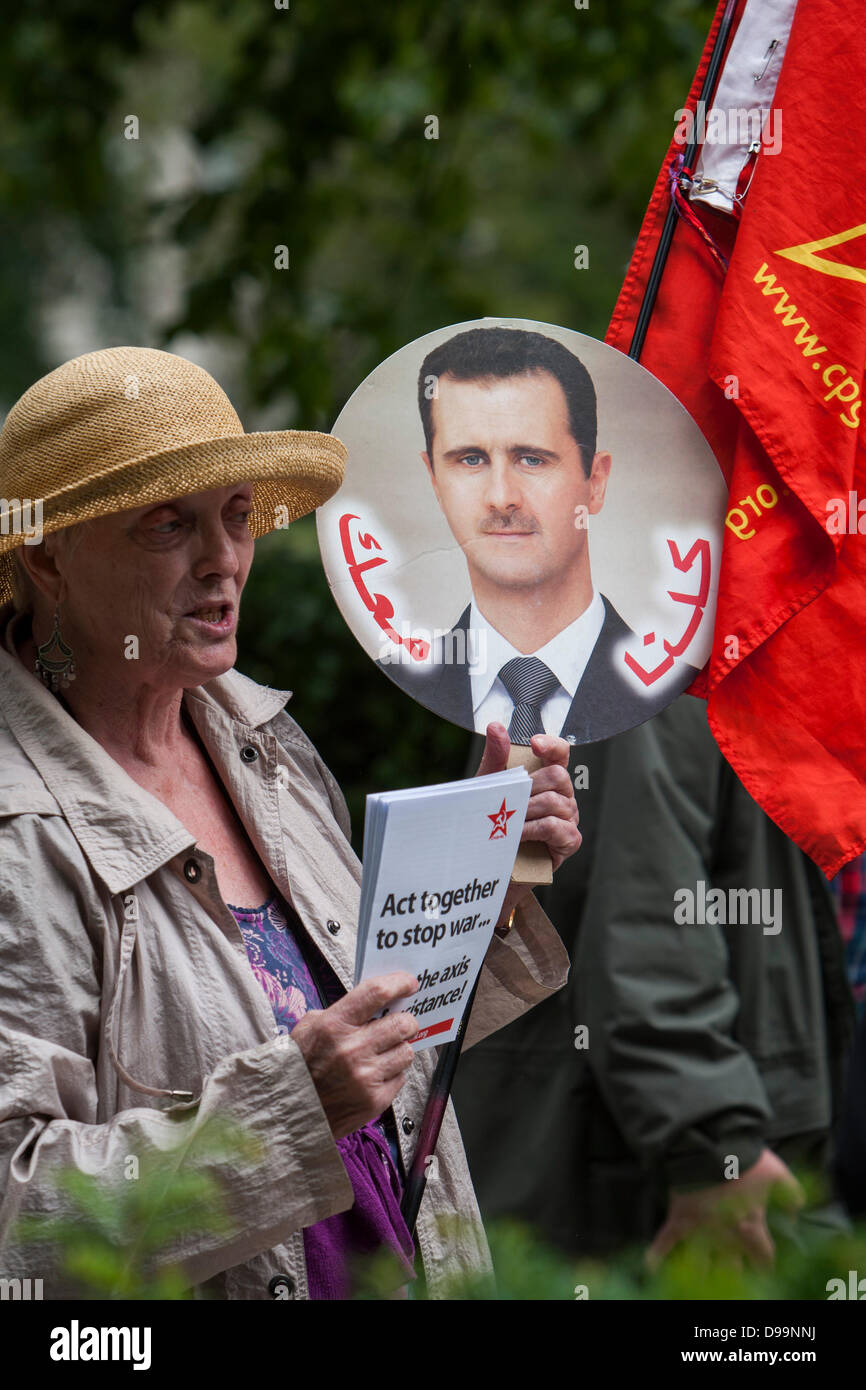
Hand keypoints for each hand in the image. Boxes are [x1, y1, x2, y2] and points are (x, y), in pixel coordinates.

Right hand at [291, 972, 418, 1139]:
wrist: (288, 1112)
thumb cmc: (299, 1066)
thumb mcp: (309, 1028)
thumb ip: (342, 1012)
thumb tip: (376, 1001)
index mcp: (333, 1025)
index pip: (376, 993)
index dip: (398, 984)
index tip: (409, 983)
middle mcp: (351, 1050)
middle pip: (403, 1024)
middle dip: (407, 1021)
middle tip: (402, 1022)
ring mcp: (365, 1077)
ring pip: (407, 1051)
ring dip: (399, 1049)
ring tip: (384, 1052)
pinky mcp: (375, 1100)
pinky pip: (401, 1077)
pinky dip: (393, 1074)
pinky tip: (376, 1074)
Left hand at [476, 722, 581, 924]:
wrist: (488, 867)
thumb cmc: (492, 825)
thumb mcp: (488, 789)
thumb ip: (495, 759)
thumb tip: (497, 727)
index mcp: (547, 779)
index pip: (561, 753)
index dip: (553, 745)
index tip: (534, 744)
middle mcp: (562, 796)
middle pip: (558, 776)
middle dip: (529, 787)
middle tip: (507, 802)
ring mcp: (568, 818)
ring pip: (556, 802)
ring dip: (526, 811)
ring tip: (507, 823)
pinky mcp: (569, 842)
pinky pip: (558, 827)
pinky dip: (534, 829)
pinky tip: (518, 836)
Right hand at [646, 1147, 803, 1270]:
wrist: (710, 1144)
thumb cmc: (746, 1159)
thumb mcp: (778, 1173)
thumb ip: (792, 1195)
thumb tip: (795, 1213)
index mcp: (751, 1228)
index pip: (763, 1259)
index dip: (766, 1264)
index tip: (765, 1267)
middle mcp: (726, 1237)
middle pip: (732, 1270)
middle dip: (735, 1277)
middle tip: (735, 1282)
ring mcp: (700, 1230)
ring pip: (700, 1265)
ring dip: (700, 1276)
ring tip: (700, 1287)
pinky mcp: (679, 1218)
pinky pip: (665, 1240)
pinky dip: (656, 1254)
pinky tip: (650, 1267)